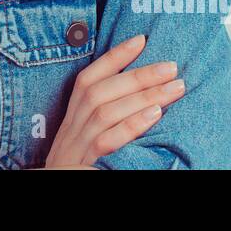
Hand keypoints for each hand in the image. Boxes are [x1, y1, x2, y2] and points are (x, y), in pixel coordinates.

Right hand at [42, 33, 184, 167]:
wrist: (55, 189)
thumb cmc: (78, 165)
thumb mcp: (84, 137)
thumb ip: (104, 115)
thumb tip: (141, 90)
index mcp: (71, 117)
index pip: (87, 79)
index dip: (113, 58)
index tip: (141, 40)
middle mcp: (71, 127)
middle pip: (100, 92)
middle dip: (137, 75)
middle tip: (171, 67)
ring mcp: (76, 146)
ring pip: (106, 112)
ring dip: (143, 96)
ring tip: (175, 87)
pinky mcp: (84, 163)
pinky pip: (106, 141)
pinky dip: (131, 125)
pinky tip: (155, 114)